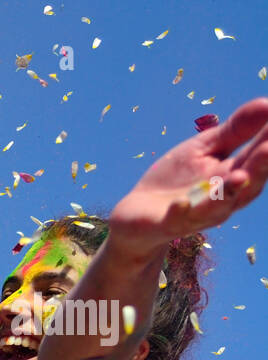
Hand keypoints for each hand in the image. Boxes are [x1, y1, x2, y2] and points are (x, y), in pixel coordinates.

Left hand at [109, 98, 267, 256]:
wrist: (138, 216)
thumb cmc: (177, 179)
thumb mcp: (205, 148)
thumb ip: (236, 130)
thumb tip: (267, 102)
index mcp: (235, 175)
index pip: (259, 155)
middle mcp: (224, 198)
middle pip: (247, 183)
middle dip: (261, 165)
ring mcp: (197, 213)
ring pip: (218, 205)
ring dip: (229, 192)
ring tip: (240, 176)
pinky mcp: (169, 223)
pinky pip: (177, 219)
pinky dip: (181, 211)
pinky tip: (180, 203)